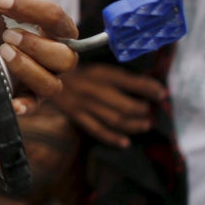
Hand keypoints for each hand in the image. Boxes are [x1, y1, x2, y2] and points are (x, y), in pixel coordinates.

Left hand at [0, 0, 77, 113]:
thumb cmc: (1, 34)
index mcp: (55, 30)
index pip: (57, 17)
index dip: (31, 8)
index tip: (0, 0)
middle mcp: (57, 58)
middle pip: (65, 54)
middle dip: (37, 43)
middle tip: (7, 34)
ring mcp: (46, 82)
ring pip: (53, 83)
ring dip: (29, 68)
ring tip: (3, 54)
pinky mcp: (30, 102)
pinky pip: (35, 108)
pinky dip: (26, 107)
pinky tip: (13, 103)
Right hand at [52, 62, 166, 147]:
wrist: (42, 71)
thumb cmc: (73, 66)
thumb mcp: (93, 62)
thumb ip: (115, 71)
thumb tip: (145, 82)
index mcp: (100, 71)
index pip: (129, 81)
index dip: (148, 88)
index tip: (162, 93)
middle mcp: (93, 88)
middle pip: (124, 105)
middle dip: (141, 111)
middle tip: (149, 111)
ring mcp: (83, 103)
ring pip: (114, 119)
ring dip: (133, 125)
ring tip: (145, 125)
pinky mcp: (75, 115)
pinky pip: (96, 129)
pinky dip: (112, 138)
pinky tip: (125, 142)